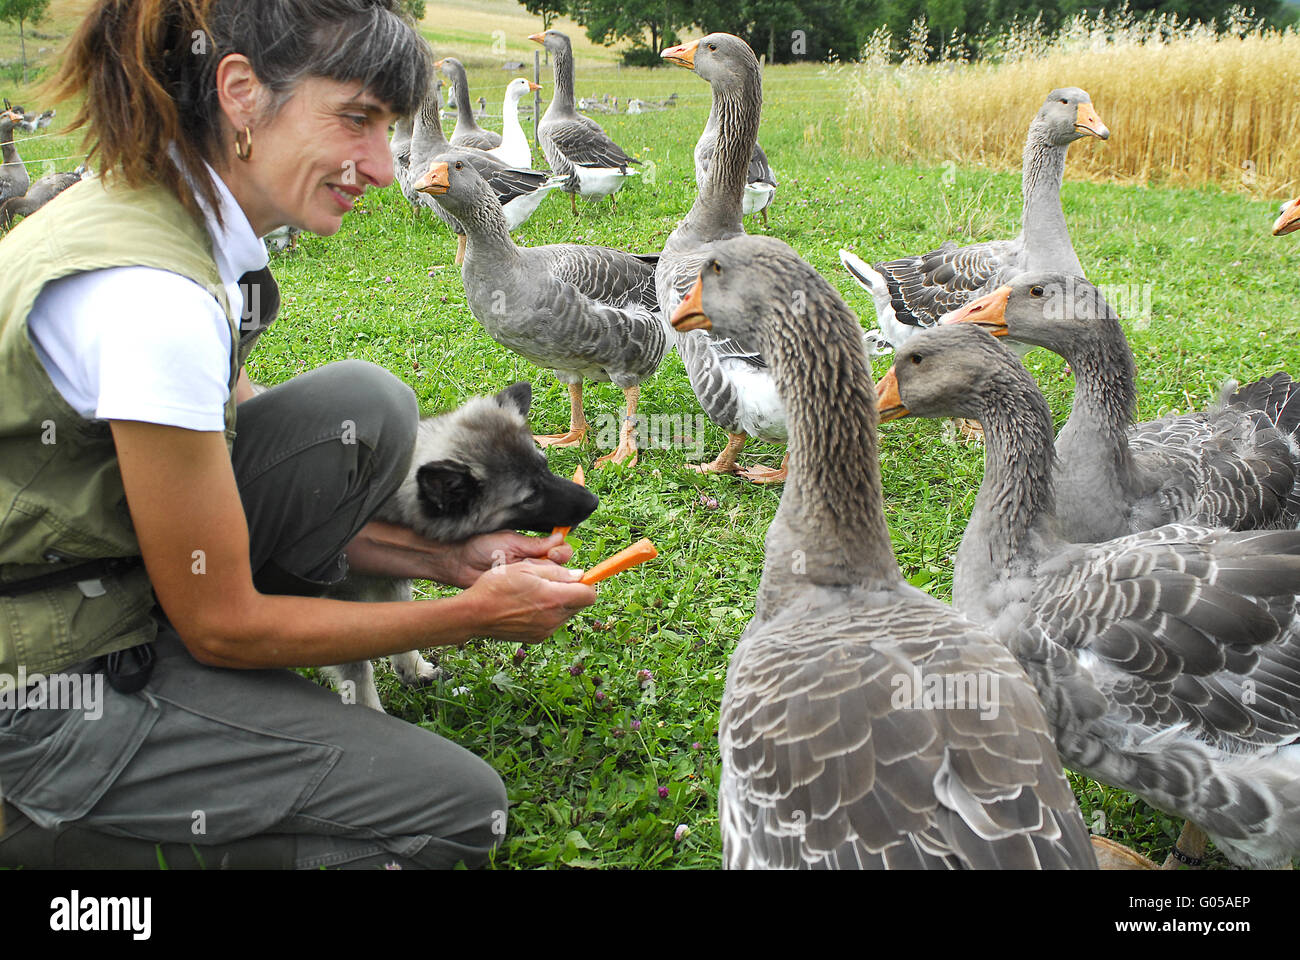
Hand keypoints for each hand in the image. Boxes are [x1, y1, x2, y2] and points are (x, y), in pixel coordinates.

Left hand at [442, 530, 574, 588]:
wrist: (456, 561)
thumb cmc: (480, 546)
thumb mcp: (509, 542)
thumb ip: (535, 544)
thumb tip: (559, 539)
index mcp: (533, 550)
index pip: (560, 552)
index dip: (561, 554)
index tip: (553, 554)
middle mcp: (533, 566)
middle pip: (559, 572)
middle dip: (555, 570)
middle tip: (540, 567)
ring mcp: (525, 583)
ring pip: (548, 587)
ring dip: (544, 584)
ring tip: (529, 579)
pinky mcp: (516, 596)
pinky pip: (533, 599)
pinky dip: (535, 597)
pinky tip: (528, 595)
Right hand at [460, 558, 595, 643]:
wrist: (474, 615)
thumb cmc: (497, 585)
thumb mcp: (526, 569)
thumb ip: (556, 572)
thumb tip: (579, 575)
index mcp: (554, 598)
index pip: (589, 595)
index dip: (586, 583)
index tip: (576, 577)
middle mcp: (553, 618)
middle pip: (578, 604)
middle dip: (571, 592)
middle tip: (550, 582)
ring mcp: (546, 630)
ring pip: (565, 614)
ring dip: (558, 603)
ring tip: (535, 593)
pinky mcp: (537, 638)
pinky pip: (552, 623)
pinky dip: (547, 614)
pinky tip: (528, 606)